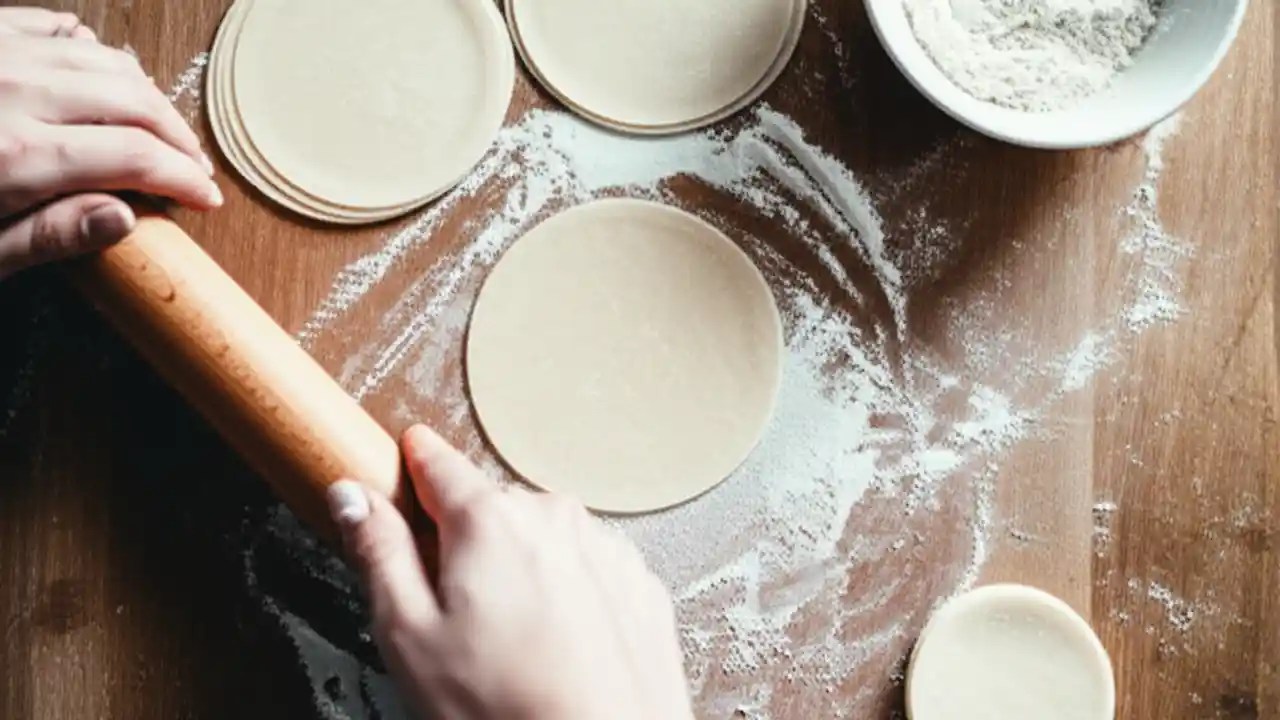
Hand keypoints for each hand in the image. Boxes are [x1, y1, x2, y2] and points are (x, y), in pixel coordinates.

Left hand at [0, 7, 221, 279]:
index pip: (135, 157)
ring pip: (102, 60)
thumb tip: (124, 221)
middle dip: (175, 137)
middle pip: (132, 102)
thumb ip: (45, 237)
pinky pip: (54, 27)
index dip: (183, 178)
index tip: (206, 198)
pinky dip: (88, 48)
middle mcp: (11, 92)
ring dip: (143, 94)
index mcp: (14, 157)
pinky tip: (100, 72)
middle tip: (193, 168)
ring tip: (158, 127)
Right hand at [327, 425, 694, 719]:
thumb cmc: (506, 711)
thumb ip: (378, 553)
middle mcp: (553, 517)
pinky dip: (569, 596)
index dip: (410, 467)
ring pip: (541, 539)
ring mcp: (604, 547)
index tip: (401, 473)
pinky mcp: (637, 582)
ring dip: (521, 571)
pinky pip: (586, 570)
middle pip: (489, 508)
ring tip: (513, 644)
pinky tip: (558, 647)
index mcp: (489, 520)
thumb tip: (352, 497)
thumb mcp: (409, 637)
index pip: (436, 463)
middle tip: (457, 614)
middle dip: (466, 545)